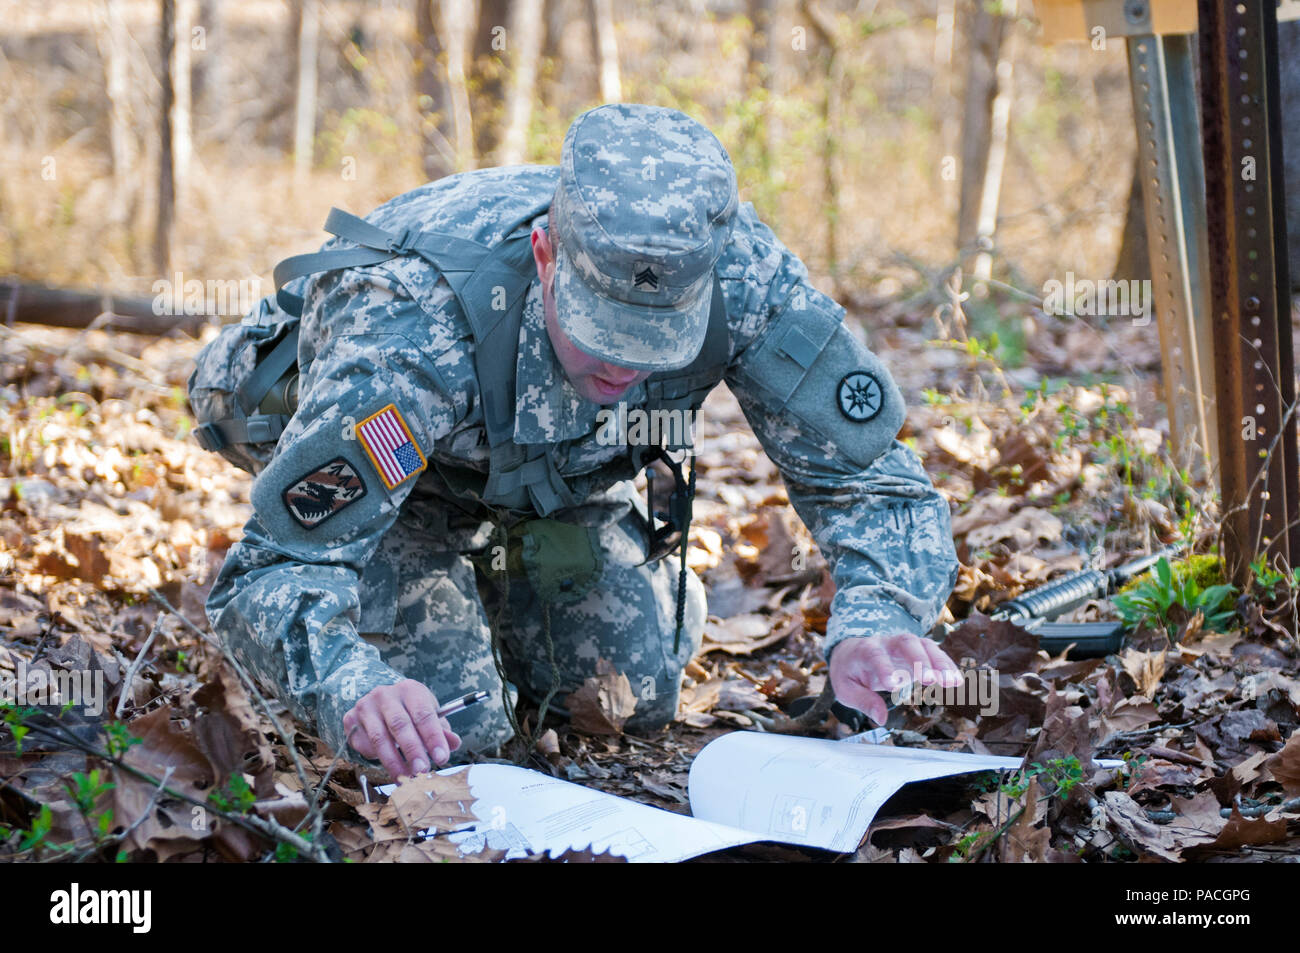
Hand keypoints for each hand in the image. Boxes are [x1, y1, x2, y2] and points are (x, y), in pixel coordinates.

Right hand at [342, 679, 460, 778]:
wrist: (379, 702)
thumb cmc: (409, 712)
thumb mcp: (428, 715)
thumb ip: (441, 730)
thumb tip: (454, 743)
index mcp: (410, 689)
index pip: (423, 714)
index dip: (433, 737)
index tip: (442, 757)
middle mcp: (385, 694)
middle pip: (400, 725)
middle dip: (412, 750)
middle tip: (422, 770)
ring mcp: (365, 706)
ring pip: (379, 738)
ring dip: (394, 761)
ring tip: (406, 777)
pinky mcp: (350, 719)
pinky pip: (363, 744)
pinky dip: (375, 757)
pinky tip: (388, 765)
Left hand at [828, 633, 961, 726]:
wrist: (851, 652)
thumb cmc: (849, 672)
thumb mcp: (845, 689)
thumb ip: (863, 701)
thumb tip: (881, 718)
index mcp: (864, 651)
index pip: (874, 655)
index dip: (885, 668)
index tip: (894, 684)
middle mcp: (886, 643)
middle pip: (904, 643)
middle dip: (918, 660)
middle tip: (930, 680)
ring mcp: (903, 645)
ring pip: (923, 645)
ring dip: (939, 662)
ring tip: (952, 682)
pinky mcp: (916, 650)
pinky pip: (933, 652)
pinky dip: (946, 665)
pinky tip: (957, 680)